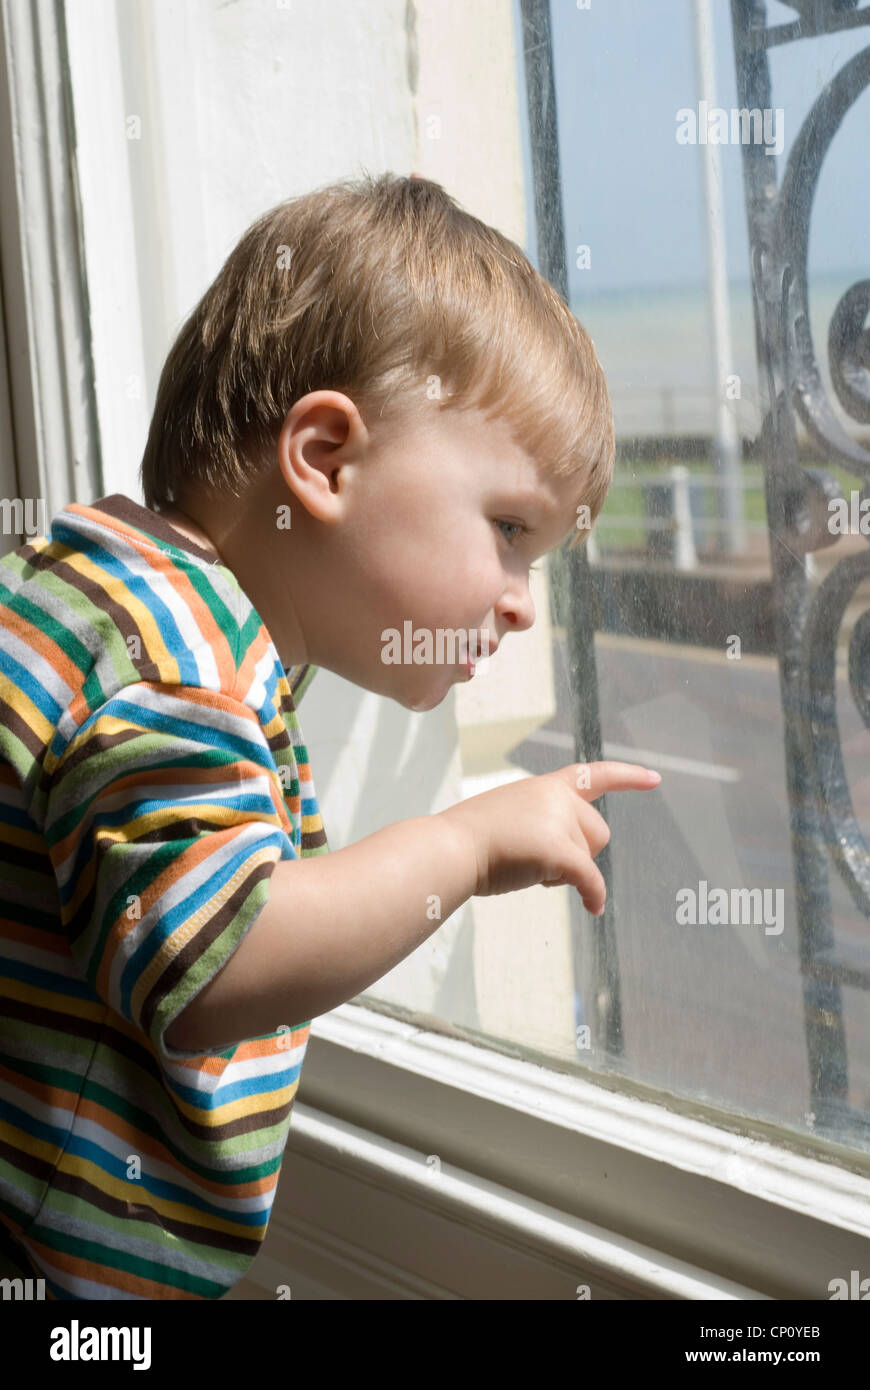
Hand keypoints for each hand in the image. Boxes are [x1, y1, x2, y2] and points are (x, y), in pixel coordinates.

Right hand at [438, 761, 660, 915]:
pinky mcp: (557, 850)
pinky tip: (593, 908)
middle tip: (538, 863)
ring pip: (591, 856)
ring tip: (528, 870)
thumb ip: (539, 826)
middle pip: (598, 832)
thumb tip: (563, 864)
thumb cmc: (468, 841)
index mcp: (544, 788)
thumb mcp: (508, 818)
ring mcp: (557, 822)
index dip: (627, 778)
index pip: (592, 776)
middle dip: (580, 854)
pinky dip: (593, 895)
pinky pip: (589, 879)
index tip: (655, 779)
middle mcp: (555, 798)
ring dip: (569, 871)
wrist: (449, 849)